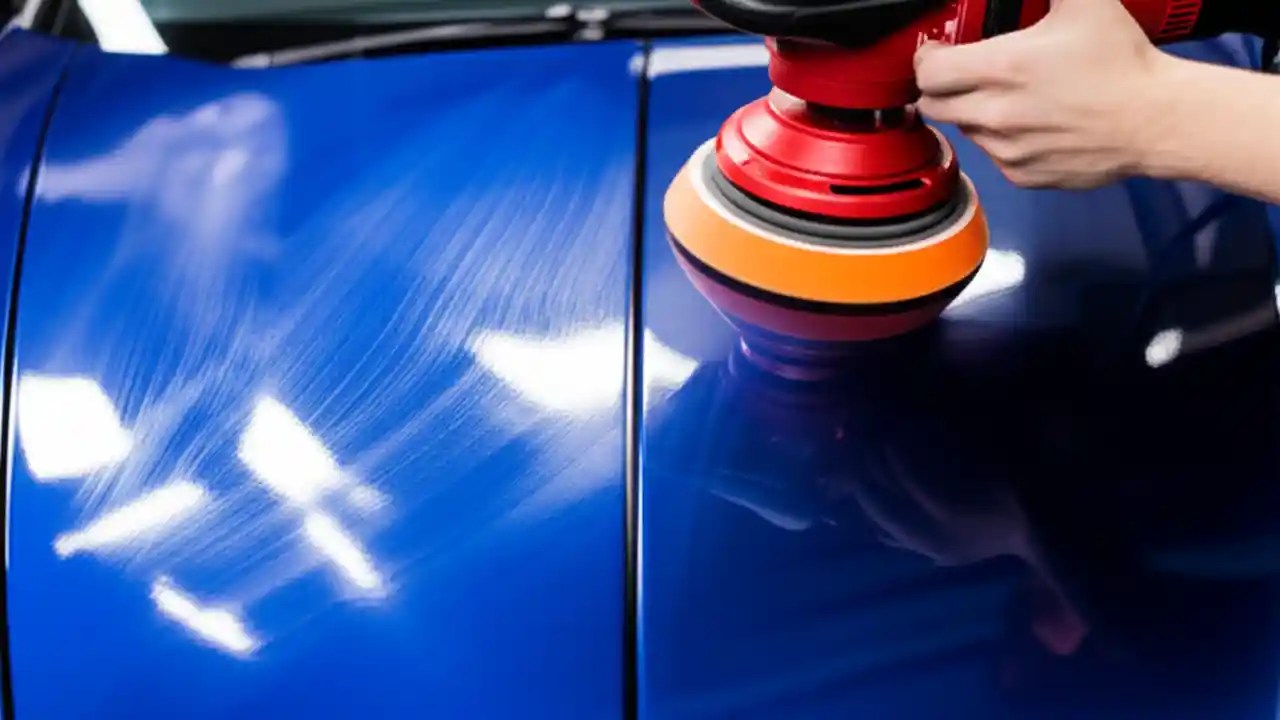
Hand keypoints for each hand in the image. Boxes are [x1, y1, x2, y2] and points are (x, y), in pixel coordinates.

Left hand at [914, 0, 1166, 188]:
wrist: (1155, 119)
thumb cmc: (1122, 62)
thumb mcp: (1084, 1)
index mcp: (1002, 69)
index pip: (929, 73)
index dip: (927, 61)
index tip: (939, 53)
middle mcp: (996, 114)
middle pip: (934, 106)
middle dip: (941, 89)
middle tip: (963, 74)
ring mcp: (1007, 150)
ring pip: (965, 131)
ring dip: (974, 113)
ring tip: (1010, 96)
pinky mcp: (1022, 175)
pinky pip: (994, 156)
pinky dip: (1002, 140)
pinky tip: (1031, 122)